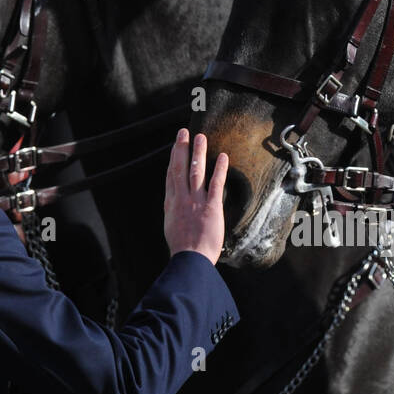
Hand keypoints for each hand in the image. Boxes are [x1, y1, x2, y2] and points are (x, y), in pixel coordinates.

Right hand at [163, 128, 227, 265]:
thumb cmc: (183, 250)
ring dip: (198, 153)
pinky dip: (219, 169)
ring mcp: (195, 202)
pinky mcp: (211, 207)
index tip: (175, 147)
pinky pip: (215, 184)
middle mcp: (181, 199)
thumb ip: (175, 213)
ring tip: (200, 137)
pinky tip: (223, 157)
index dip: (172, 159)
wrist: (190, 261)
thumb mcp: (171, 228)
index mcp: (171, 204)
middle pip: (179, 168)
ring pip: (195, 171)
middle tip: (184, 132)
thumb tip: (177, 206)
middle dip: (181, 148)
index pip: (171, 176)